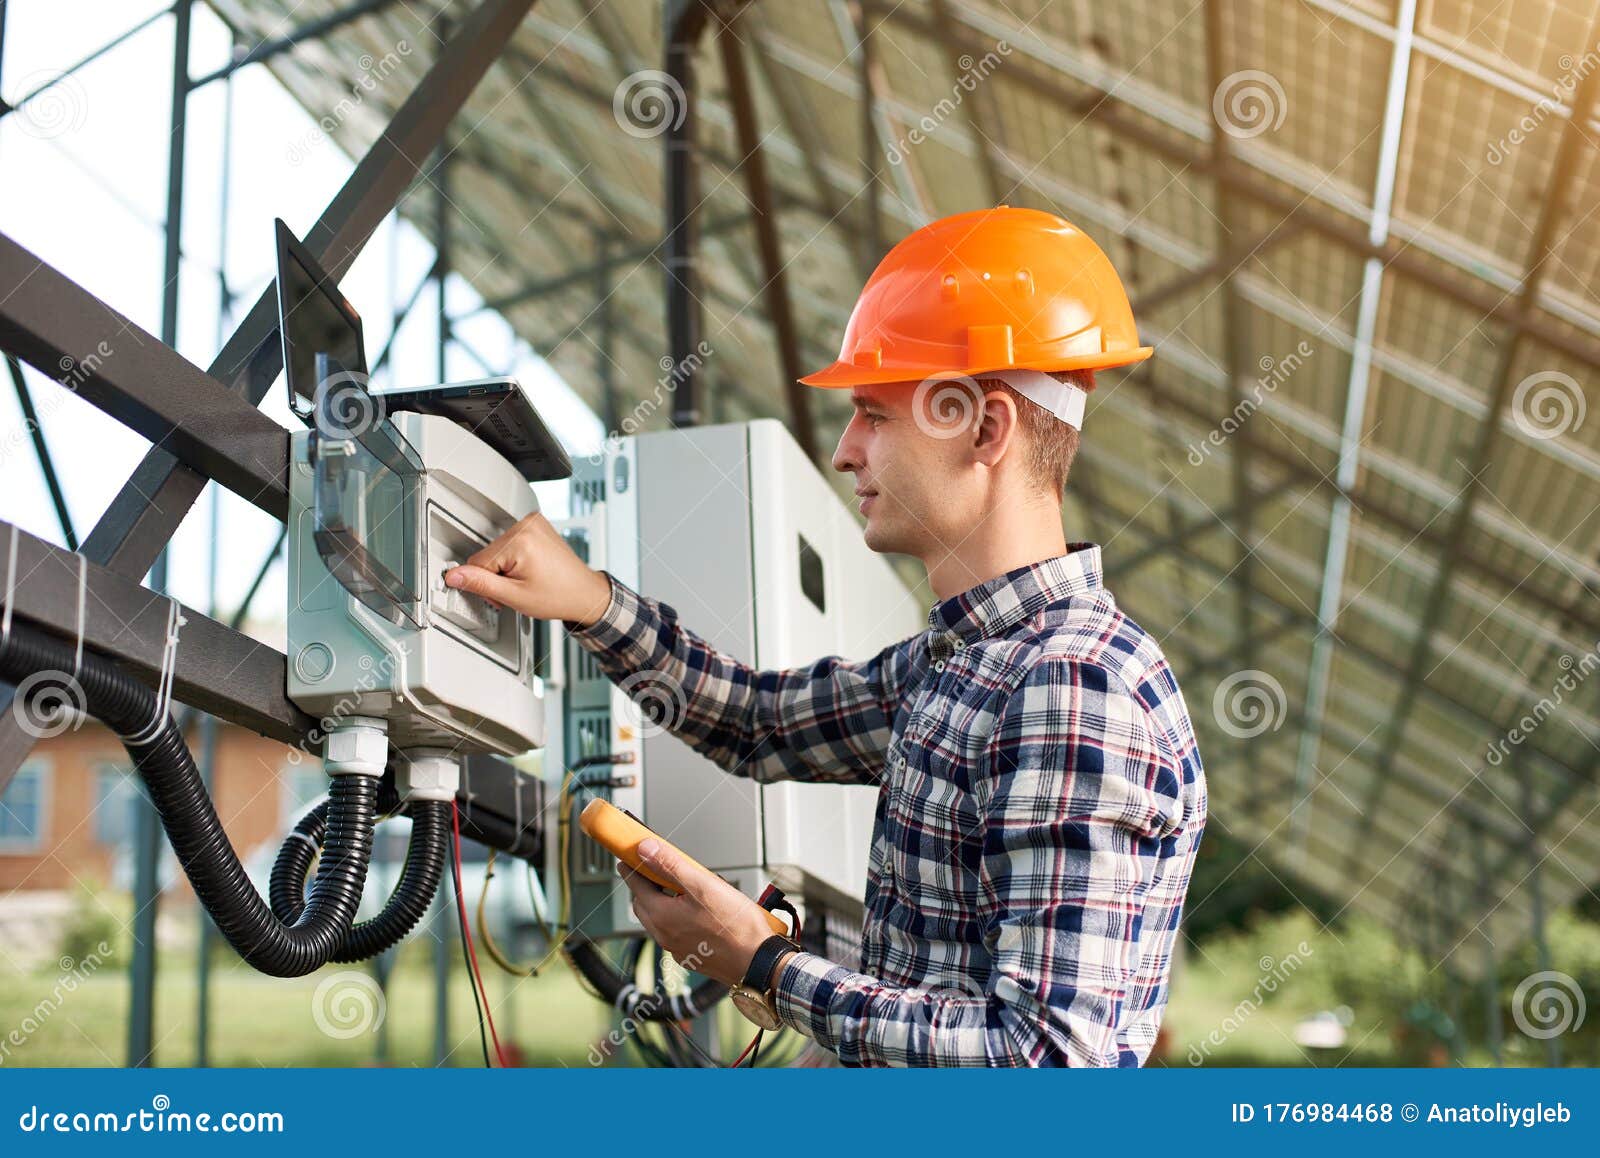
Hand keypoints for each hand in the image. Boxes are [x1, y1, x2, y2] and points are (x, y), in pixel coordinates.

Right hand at [443, 513, 611, 624]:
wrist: (584, 592)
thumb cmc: (559, 595)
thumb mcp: (514, 596)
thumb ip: (481, 584)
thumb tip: (454, 575)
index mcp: (520, 540)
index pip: (477, 562)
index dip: (487, 584)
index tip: (503, 593)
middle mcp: (527, 525)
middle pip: (487, 554)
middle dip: (497, 575)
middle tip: (518, 588)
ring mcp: (533, 522)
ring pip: (497, 549)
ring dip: (505, 567)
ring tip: (527, 579)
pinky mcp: (536, 524)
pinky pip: (510, 542)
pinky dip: (514, 558)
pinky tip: (530, 568)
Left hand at [616, 839, 778, 987]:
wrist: (758, 961)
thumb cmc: (736, 925)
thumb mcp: (702, 884)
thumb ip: (670, 865)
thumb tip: (645, 849)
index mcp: (662, 916)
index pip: (636, 885)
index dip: (631, 866)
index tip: (627, 856)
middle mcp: (664, 935)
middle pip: (643, 904)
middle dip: (644, 885)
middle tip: (655, 868)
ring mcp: (676, 948)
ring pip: (658, 919)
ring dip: (661, 902)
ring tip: (682, 888)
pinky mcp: (690, 956)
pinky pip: (673, 932)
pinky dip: (675, 918)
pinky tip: (696, 911)